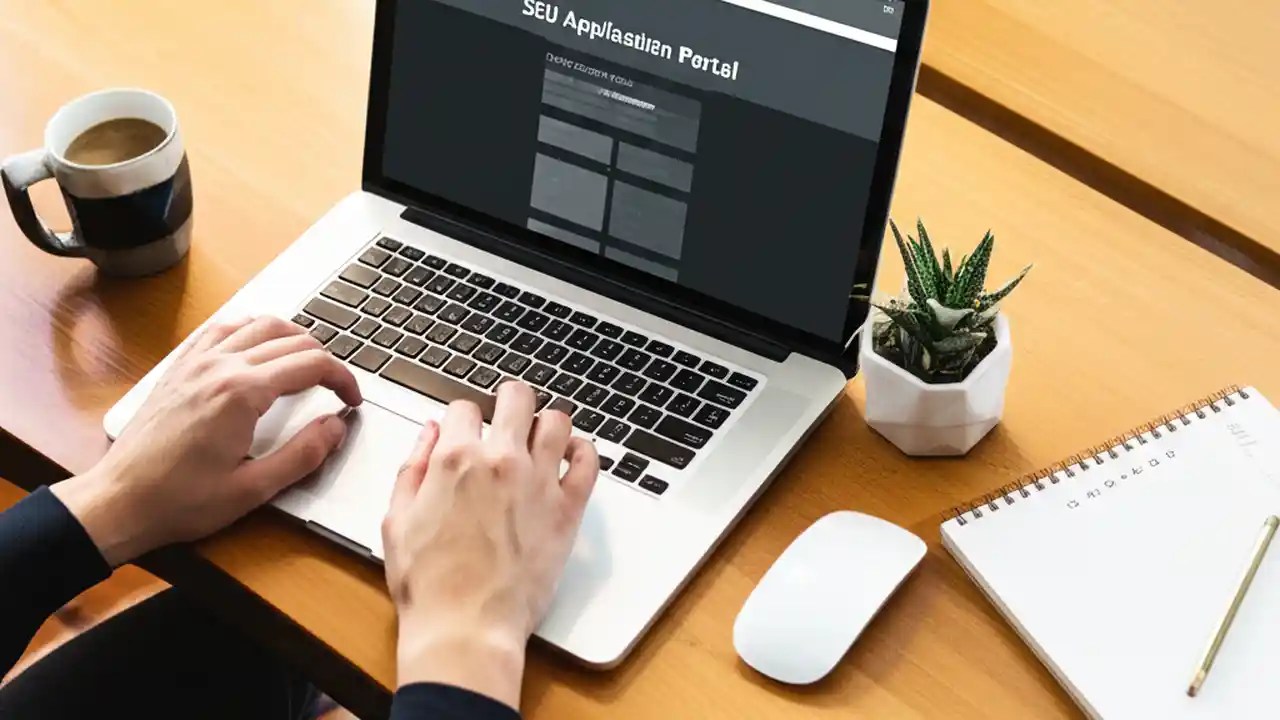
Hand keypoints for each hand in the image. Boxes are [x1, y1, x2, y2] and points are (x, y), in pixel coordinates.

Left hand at [54, 316, 361, 565]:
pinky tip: (258, 347)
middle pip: (291, 339)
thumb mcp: (253, 489)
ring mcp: (196, 362)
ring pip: (259, 323)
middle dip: (324, 359)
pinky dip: (251, 329)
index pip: (311, 364)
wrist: (120, 501)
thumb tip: (335, 427)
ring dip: (292, 337)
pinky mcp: (180, 367)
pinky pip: (222, 328)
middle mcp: (219, 366)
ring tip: (307, 362)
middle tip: (335, 388)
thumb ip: (303, 454)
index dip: (343, 379)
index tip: (351, 400)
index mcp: (242, 393)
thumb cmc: (179, 500)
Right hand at [382, 382, 597, 708]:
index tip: (468, 430)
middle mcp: (500, 461)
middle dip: (511, 400)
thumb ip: (413, 468)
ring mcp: (538, 482)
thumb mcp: (397, 520)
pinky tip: (573, 456)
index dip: (464, 418)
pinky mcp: (567, 509)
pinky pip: (589, 462)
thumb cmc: (429, 585)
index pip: (465, 407)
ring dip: (548, 423)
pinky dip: (583, 451)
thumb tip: (430, 433)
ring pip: (557, 421)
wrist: (466, 628)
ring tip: (542, 436)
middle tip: (510, 414)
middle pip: (517, 397)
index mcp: (454, 460)